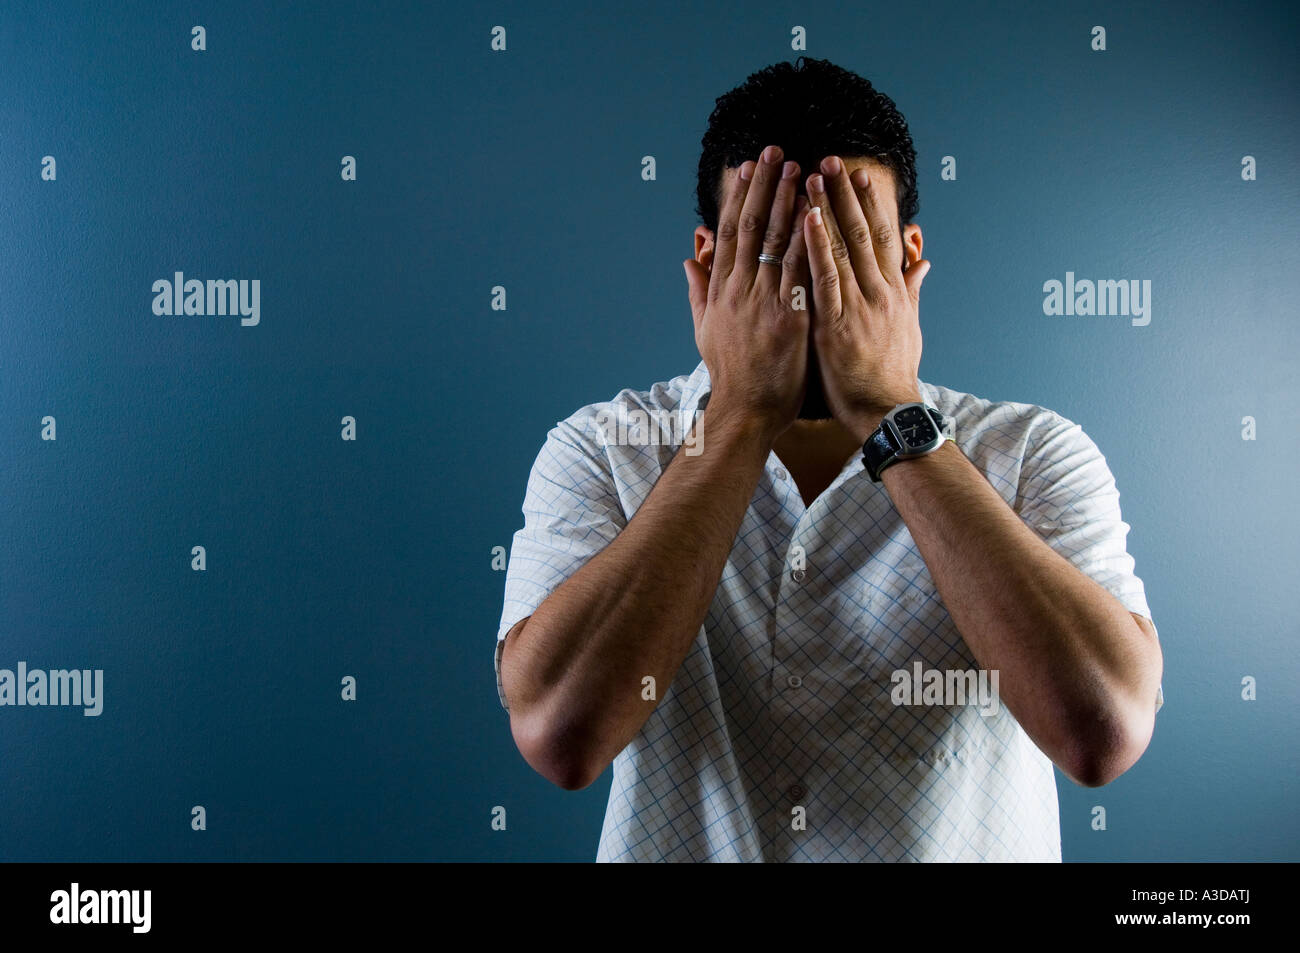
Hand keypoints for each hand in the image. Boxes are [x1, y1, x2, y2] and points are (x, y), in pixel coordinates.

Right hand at [684, 144, 812, 441]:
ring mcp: (762, 301)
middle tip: (775, 151)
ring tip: (799, 167)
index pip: (728, 233)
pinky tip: (816, 212)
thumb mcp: (705, 330)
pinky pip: (798, 269)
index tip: (748, 168)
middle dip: (763, 186)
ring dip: (786, 200)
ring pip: (773, 241)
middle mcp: (738, 290)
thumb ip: (698, 291)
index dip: (737, 197)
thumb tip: (689, 259)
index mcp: (720, 291)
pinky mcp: (788, 316)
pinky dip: (806, 239)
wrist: (746, 411)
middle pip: (749, 226)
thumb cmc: (732, 375)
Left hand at [803, 155, 931, 440]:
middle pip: (862, 233)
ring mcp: (859, 306)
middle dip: (846, 195)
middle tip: (831, 160)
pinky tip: (806, 221)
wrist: (886, 411)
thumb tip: (922, 263)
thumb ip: (911, 291)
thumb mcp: (909, 328)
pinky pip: (826, 279)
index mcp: (892, 292)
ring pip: (843, 248)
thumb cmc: (892, 374)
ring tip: (813, 176)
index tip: (858, 176)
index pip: (881, 239)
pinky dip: (816, 248)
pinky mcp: (838, 324)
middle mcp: (879, 292)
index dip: (869, 205)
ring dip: (828, 209)